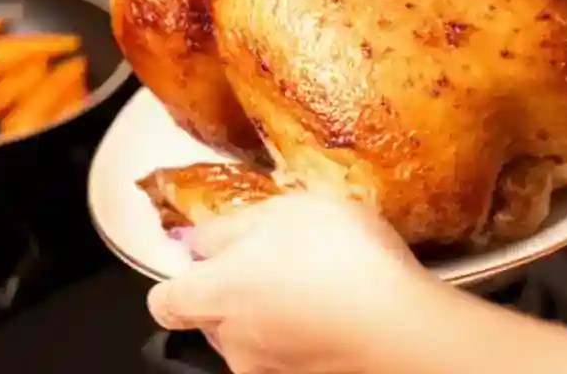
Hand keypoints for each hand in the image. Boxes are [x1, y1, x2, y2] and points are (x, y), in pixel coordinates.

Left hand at [146, 193, 436, 373]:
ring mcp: (269, 370)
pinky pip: (292, 356)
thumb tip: (200, 242)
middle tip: (278, 264)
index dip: (180, 281)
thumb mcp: (282, 210)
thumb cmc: (338, 256)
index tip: (211, 260)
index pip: (164, 302)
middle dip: (233, 296)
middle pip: (211, 321)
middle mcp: (231, 342)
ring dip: (273, 319)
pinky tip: (341, 314)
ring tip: (319, 289)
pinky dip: (307, 338)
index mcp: (214, 294)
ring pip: (253, 342)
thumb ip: (230, 227)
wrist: (403, 325)